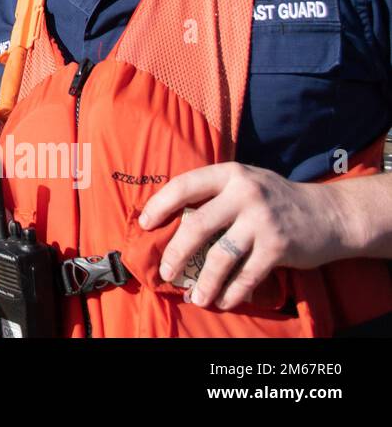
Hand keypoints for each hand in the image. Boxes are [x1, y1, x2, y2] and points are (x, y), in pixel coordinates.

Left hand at [140, 162, 348, 310]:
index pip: (183, 186)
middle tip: (165, 272)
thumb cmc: (274, 199)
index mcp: (229, 174)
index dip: (160, 205)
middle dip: (176, 253)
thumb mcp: (244, 183)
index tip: (144, 225)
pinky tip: (222, 300)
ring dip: (204, 282)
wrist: (329, 213)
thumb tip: (169, 220)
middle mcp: (244, 193)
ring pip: (221, 256)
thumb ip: (214, 194)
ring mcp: (262, 220)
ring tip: (194, 298)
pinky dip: (231, 292)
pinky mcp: (278, 246)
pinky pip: (246, 275)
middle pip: (197, 225)